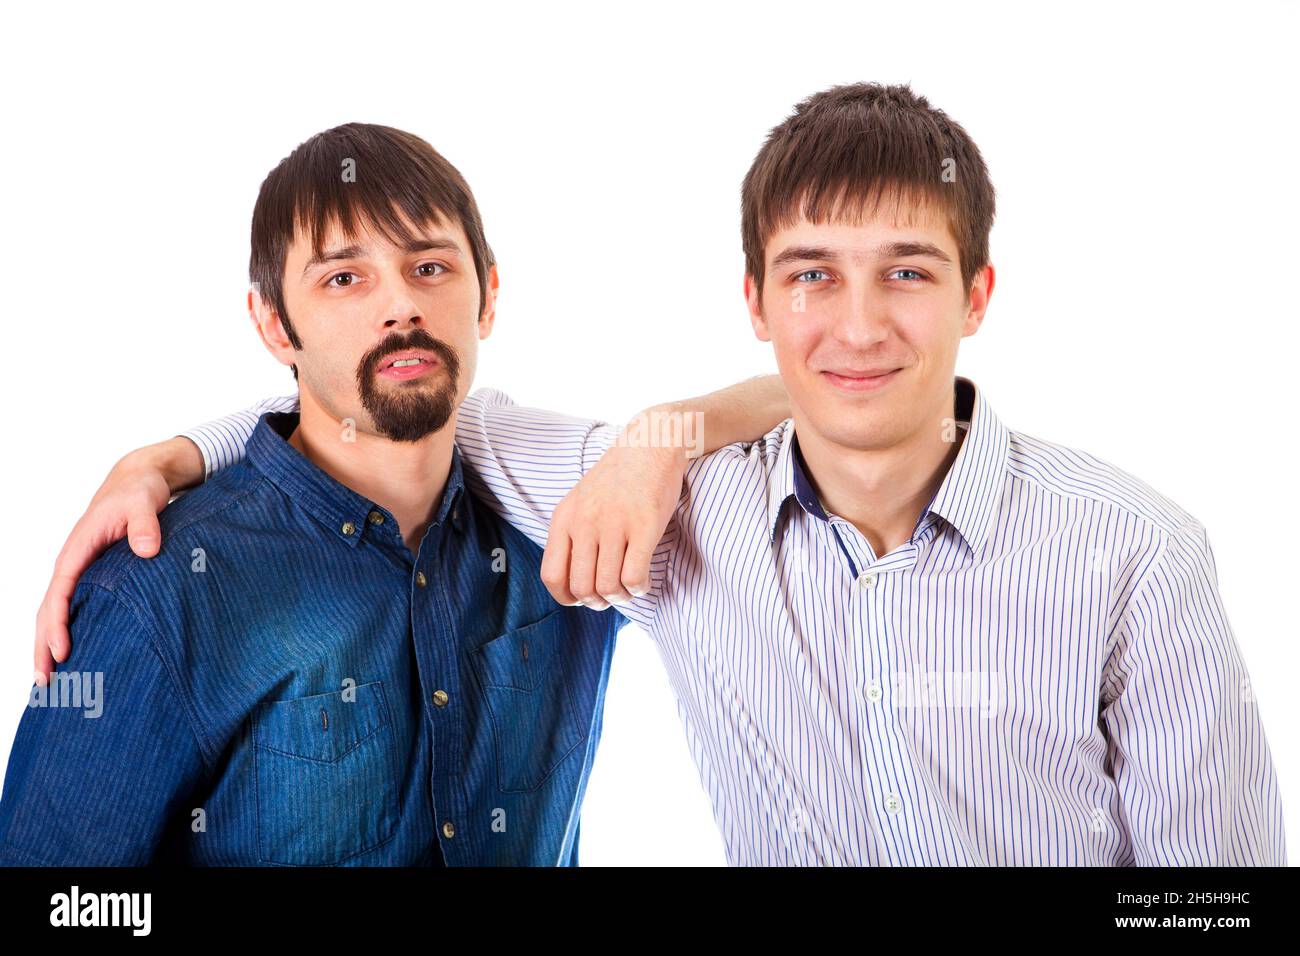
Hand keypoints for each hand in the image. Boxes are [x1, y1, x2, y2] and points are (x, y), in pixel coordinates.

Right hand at [34, 437, 201, 684]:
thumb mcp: (144, 502)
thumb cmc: (139, 491)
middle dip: (43, 645)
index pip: (60, 591)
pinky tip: (70, 656)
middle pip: (49, 610)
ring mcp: (79, 571)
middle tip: (46, 682)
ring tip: (49, 681)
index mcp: (78, 548)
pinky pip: (72, 608)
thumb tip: (147, 550)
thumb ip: (145, 524)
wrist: (138, 482)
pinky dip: (66, 631)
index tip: (62, 652)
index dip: (58, 623)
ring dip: (49, 645)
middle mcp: (72, 563)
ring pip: (56, 613)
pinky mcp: (91, 576)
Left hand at [540, 421, 686, 609]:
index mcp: (564, 519)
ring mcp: (613, 524)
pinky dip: (638, 588)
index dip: (568, 597)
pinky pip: (633, 577)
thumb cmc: (617, 479)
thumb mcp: (580, 501)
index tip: (584, 596)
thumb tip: (574, 582)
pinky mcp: (644, 526)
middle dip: (598, 602)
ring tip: (630, 587)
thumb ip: (571, 536)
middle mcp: (584, 523)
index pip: (552, 576)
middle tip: (612, 594)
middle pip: (581, 587)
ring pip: (607, 587)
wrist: (650, 444)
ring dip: (621, 597)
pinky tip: (643, 580)